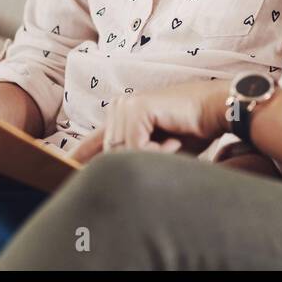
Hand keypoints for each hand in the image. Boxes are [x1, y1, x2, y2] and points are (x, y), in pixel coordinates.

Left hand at [70, 81, 229, 162]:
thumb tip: (111, 176)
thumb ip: (135, 158)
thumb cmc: (194, 130)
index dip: (81, 156)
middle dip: (142, 159)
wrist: (217, 110)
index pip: (94, 142)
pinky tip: (173, 140)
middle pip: (111, 155)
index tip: (65, 168)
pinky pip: (134, 147)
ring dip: (151, 156)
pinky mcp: (136, 107)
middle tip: (171, 148)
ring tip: (173, 143)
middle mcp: (119, 107)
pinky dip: (157, 151)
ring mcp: (126, 105)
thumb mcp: (158, 151)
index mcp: (122, 115)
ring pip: (121, 153)